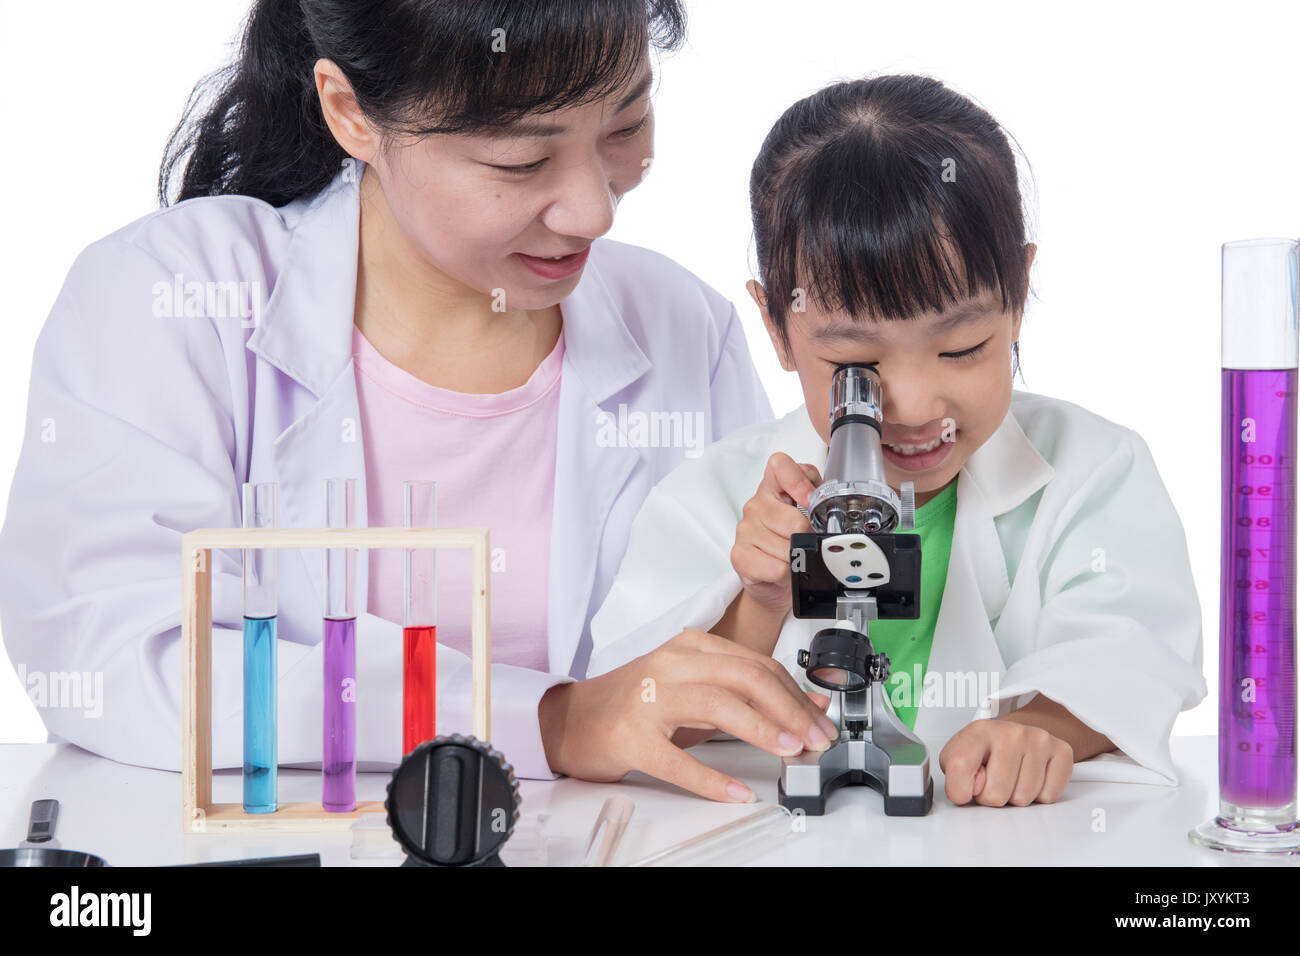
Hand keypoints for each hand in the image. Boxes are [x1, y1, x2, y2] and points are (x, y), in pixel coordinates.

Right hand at [538, 628, 837, 801]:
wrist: (570, 720)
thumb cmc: (635, 704)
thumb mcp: (696, 689)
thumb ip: (748, 694)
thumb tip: (809, 705)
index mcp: (689, 646)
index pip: (756, 664)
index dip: (796, 695)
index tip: (820, 721)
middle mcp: (670, 665)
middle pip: (745, 677)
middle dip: (790, 710)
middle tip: (815, 739)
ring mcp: (648, 699)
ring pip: (717, 705)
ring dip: (762, 730)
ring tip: (789, 751)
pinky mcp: (630, 737)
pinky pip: (677, 760)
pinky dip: (712, 779)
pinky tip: (737, 791)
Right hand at [731, 452, 822, 612]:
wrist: (774, 578)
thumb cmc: (792, 542)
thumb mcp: (810, 513)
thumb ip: (820, 497)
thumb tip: (826, 507)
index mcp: (773, 487)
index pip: (779, 465)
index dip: (799, 482)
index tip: (809, 500)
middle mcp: (756, 505)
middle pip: (794, 521)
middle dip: (807, 538)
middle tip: (805, 543)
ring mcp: (745, 529)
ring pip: (787, 548)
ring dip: (796, 559)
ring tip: (792, 558)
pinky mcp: (739, 555)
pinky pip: (775, 567)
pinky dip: (784, 574)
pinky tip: (781, 570)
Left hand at [939, 718, 1072, 806]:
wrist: (1017, 735)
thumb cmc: (986, 751)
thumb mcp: (957, 758)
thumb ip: (955, 776)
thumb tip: (973, 789)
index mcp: (979, 731)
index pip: (959, 766)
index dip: (959, 789)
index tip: (965, 786)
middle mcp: (1010, 732)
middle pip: (996, 794)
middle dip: (992, 796)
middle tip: (994, 780)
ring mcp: (1038, 740)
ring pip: (1023, 799)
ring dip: (1015, 796)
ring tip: (1012, 777)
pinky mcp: (1062, 751)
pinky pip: (1048, 797)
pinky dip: (1038, 796)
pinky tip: (1031, 777)